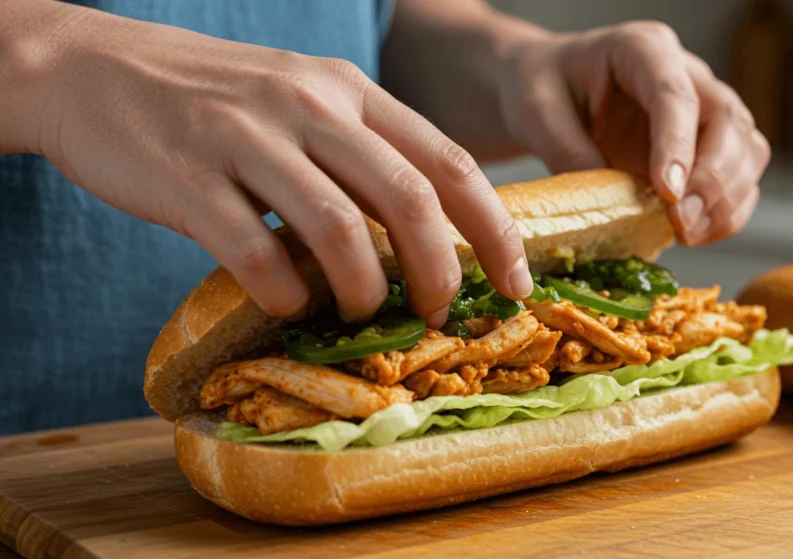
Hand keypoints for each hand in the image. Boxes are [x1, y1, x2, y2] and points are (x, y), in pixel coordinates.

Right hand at [26, 5, 532, 325]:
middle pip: (410, 198)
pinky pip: (254, 251)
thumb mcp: (302, 101)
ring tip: (361, 313)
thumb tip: (424, 237)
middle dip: (441, 271)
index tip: (516, 282)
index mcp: (349, 92)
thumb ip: (361, 155)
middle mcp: (310, 107)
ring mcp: (248, 139)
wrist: (94, 68)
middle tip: (441, 314)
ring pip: (338, 227)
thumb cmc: (215, 99)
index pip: (449, 162)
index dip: (494, 229)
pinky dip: (284, 293)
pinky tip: (288, 304)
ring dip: (364, 289)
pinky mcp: (189, 177)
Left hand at [495, 21, 769, 246]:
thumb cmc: (542, 89)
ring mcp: (704, 109)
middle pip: (728, 119)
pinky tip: (698, 234)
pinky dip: (729, 211)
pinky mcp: (708, 146)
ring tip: (687, 234)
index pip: (675, 93)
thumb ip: (566, 151)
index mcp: (642, 49)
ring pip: (746, 148)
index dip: (678, 144)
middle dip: (712, 178)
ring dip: (727, 199)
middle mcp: (686, 73)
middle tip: (679, 222)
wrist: (550, 91)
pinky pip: (741, 176)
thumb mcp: (536, 113)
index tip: (669, 191)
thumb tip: (608, 204)